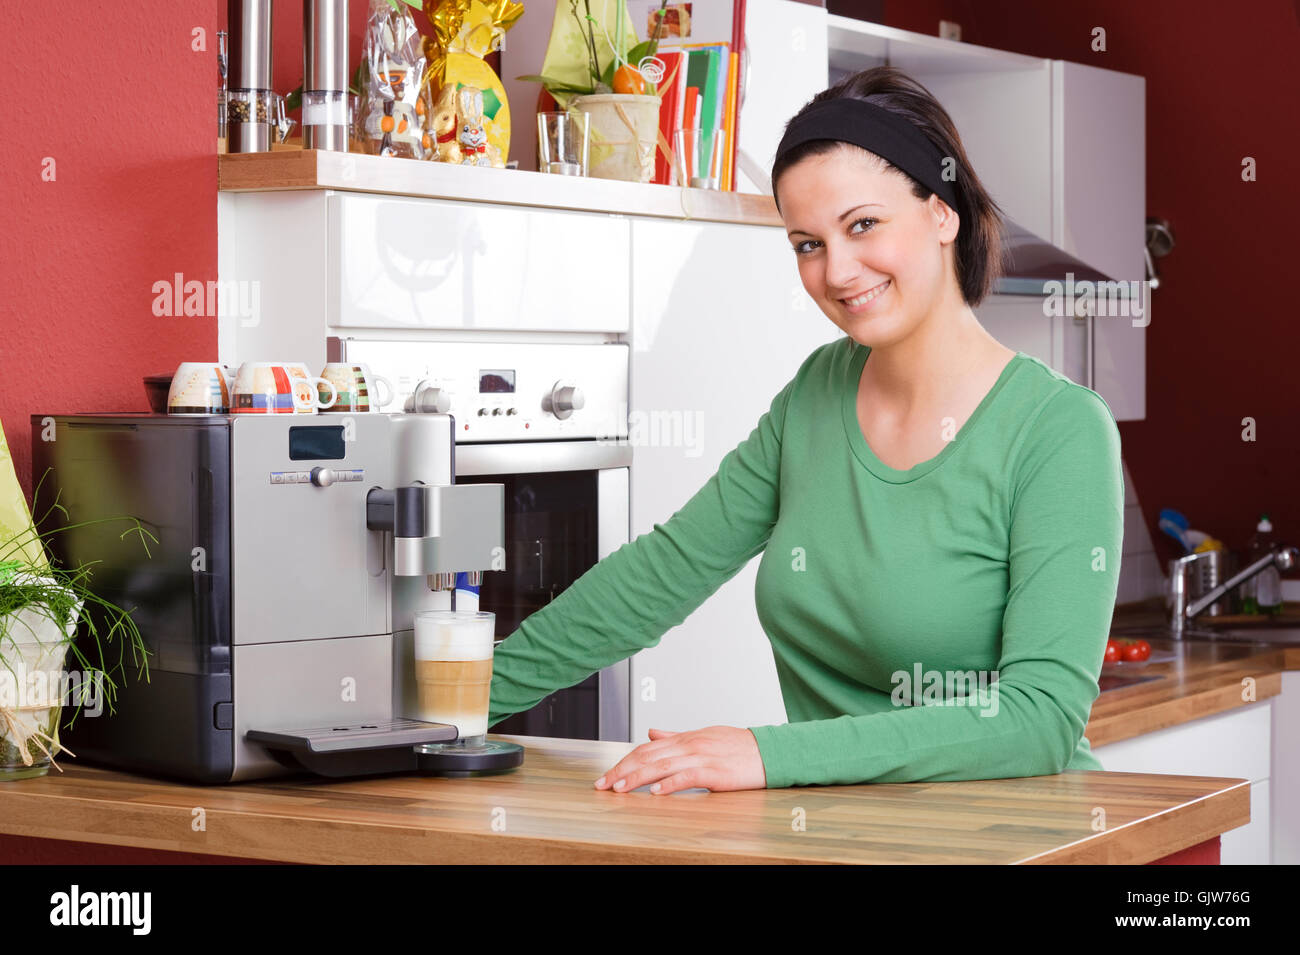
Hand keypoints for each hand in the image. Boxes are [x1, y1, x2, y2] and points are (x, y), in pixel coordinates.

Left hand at [594, 726, 767, 794]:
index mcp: (685, 738)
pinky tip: (656, 793)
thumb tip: (652, 733)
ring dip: (637, 778)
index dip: (623, 761)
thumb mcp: (704, 736)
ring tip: (619, 789)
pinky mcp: (715, 772)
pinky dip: (670, 784)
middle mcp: (689, 745)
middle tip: (602, 785)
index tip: (607, 776)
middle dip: (622, 771)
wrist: (769, 751)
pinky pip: (688, 777)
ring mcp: (702, 757)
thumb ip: (675, 737)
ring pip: (661, 766)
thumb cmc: (738, 747)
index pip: (645, 749)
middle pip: (647, 757)